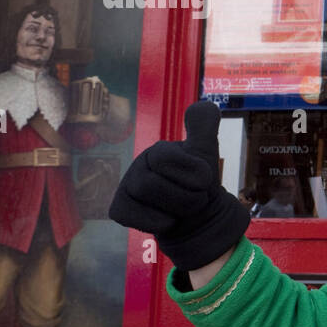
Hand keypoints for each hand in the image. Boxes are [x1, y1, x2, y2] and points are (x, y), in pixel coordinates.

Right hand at [108, 100, 249, 271]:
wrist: (198, 218)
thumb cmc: (198, 185)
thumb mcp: (206, 154)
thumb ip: (204, 127)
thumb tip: (204, 103)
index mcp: (158, 151)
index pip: (167, 158)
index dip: (194, 175)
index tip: (203, 181)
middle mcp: (137, 165)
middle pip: (151, 183)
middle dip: (185, 196)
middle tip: (195, 198)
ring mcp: (125, 187)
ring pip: (144, 197)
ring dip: (176, 209)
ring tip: (183, 209)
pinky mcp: (119, 209)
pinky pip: (132, 217)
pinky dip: (158, 222)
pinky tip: (167, 220)